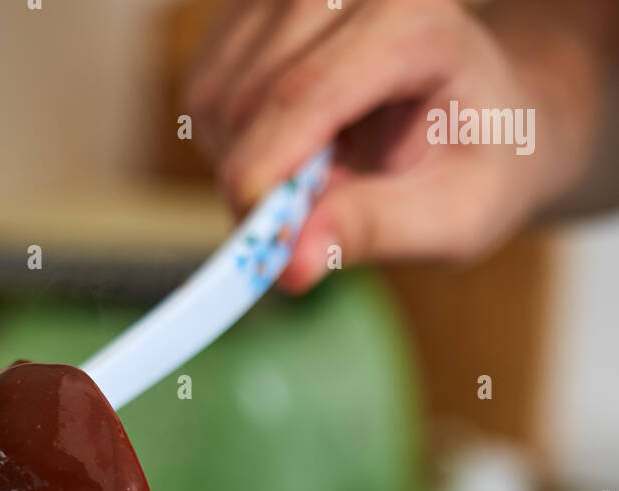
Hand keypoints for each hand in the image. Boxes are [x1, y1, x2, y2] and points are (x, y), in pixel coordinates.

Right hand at [185, 0, 608, 281]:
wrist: (487, 114)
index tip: (256, 248)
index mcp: (413, 20)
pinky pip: (205, 91)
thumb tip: (289, 264)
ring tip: (309, 189)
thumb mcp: (454, 217)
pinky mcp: (255, 11)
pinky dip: (228, 145)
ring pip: (214, 95)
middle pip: (249, 97)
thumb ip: (375, 232)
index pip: (304, 93)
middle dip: (256, 184)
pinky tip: (286, 158)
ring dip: (239, 166)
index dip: (265, 177)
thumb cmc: (481, 165)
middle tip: (302, 232)